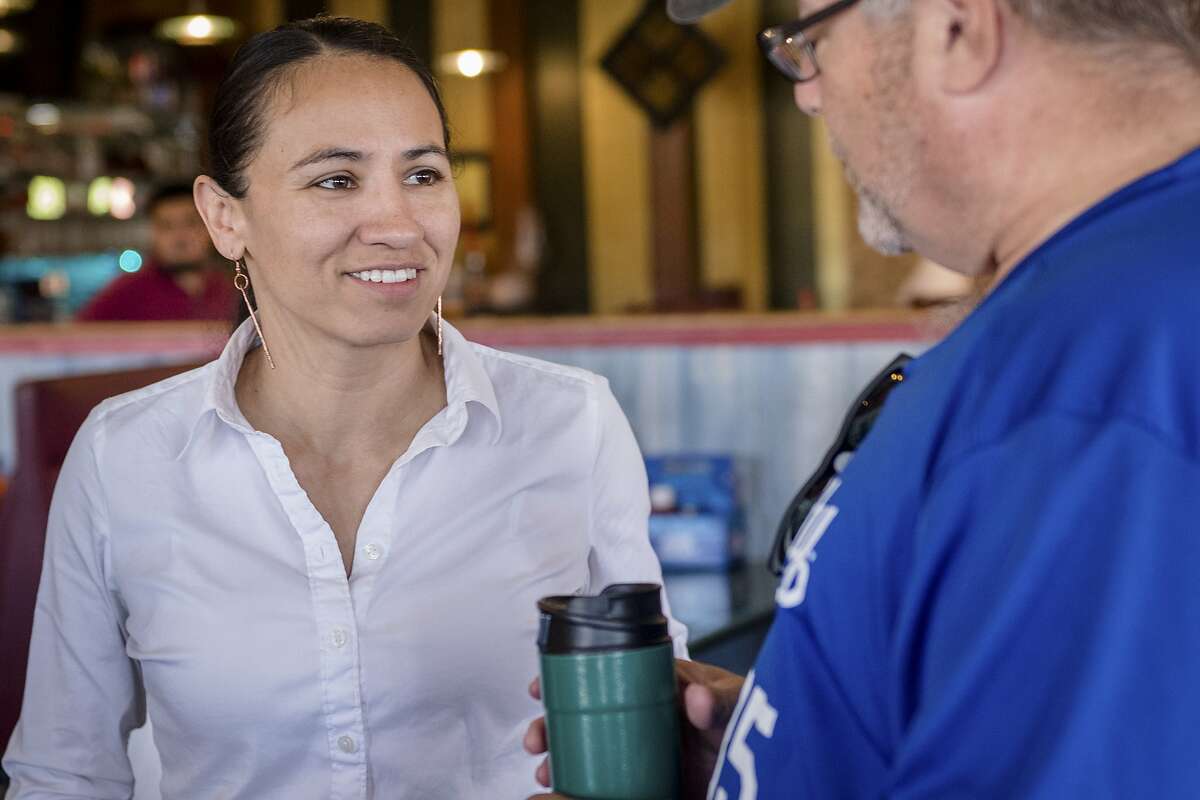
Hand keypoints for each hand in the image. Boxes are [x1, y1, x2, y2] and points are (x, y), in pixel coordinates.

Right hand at [523, 660, 744, 799]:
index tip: (542, 685)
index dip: (570, 676)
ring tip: (545, 770)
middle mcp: (645, 717)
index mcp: (660, 685)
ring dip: (561, 757)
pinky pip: (604, 784)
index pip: (606, 671)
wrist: (761, 778)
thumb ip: (722, 701)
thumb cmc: (753, 729)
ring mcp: (643, 753)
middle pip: (587, 713)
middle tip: (536, 738)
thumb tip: (696, 699)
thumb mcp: (740, 707)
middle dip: (553, 724)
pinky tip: (562, 791)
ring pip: (590, 750)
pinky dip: (579, 788)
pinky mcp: (643, 785)